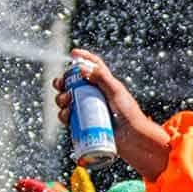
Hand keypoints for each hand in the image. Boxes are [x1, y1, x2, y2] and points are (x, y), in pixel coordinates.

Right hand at [56, 50, 170, 180]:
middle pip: (73, 84)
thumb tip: (80, 67)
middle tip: (60, 85)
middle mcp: (95, 95)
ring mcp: (89, 110)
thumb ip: (101, 77)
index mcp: (105, 84)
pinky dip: (63, 115)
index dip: (83, 57)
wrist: (133, 139)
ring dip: (61, 98)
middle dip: (63, 82)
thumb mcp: (115, 92)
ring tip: (66, 102)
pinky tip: (66, 114)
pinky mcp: (85, 124)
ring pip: (68, 100)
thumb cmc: (128, 114)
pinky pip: (69, 118)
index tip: (72, 53)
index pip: (93, 66)